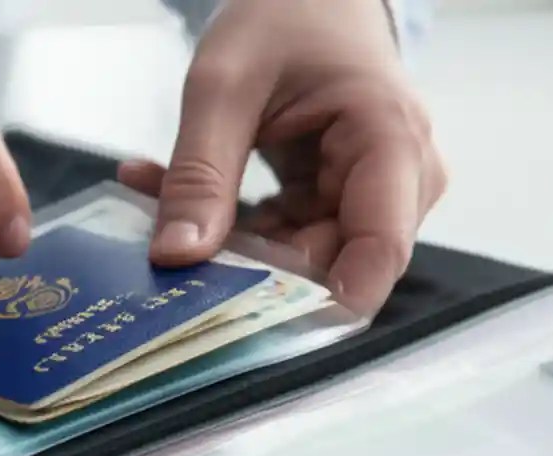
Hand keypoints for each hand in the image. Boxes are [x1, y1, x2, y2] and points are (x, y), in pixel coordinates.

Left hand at [118, 0, 446, 314]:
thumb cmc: (284, 17)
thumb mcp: (222, 88)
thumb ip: (199, 174)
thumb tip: (176, 258)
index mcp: (389, 141)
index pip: (378, 250)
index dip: (328, 302)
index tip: (259, 329)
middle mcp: (396, 180)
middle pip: (331, 264)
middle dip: (248, 270)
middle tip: (170, 255)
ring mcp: (367, 195)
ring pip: (297, 259)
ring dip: (225, 243)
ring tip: (155, 200)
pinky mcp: (332, 201)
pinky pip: (280, 239)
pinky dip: (225, 224)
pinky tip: (167, 192)